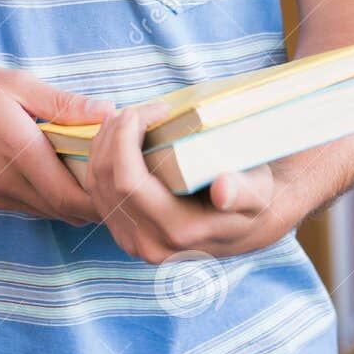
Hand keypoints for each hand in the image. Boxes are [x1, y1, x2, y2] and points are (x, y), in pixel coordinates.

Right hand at [0, 64, 115, 224]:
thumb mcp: (17, 84)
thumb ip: (64, 103)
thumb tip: (108, 111)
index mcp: (20, 153)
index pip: (74, 197)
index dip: (106, 196)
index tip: (127, 174)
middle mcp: (10, 184)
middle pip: (68, 211)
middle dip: (99, 201)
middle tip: (121, 176)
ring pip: (51, 213)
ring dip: (77, 202)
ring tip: (99, 174)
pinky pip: (34, 208)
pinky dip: (55, 199)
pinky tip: (64, 174)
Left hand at [84, 99, 300, 262]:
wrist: (252, 223)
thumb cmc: (255, 197)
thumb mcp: (257, 191)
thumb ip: (241, 192)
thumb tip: (222, 191)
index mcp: (177, 232)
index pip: (128, 182)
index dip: (125, 140)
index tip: (144, 111)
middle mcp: (149, 244)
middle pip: (106, 181)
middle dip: (112, 137)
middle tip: (133, 109)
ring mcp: (134, 242)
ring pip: (97, 187)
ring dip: (103, 146)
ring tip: (123, 118)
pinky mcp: (127, 234)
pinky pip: (99, 194)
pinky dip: (102, 161)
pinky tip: (116, 139)